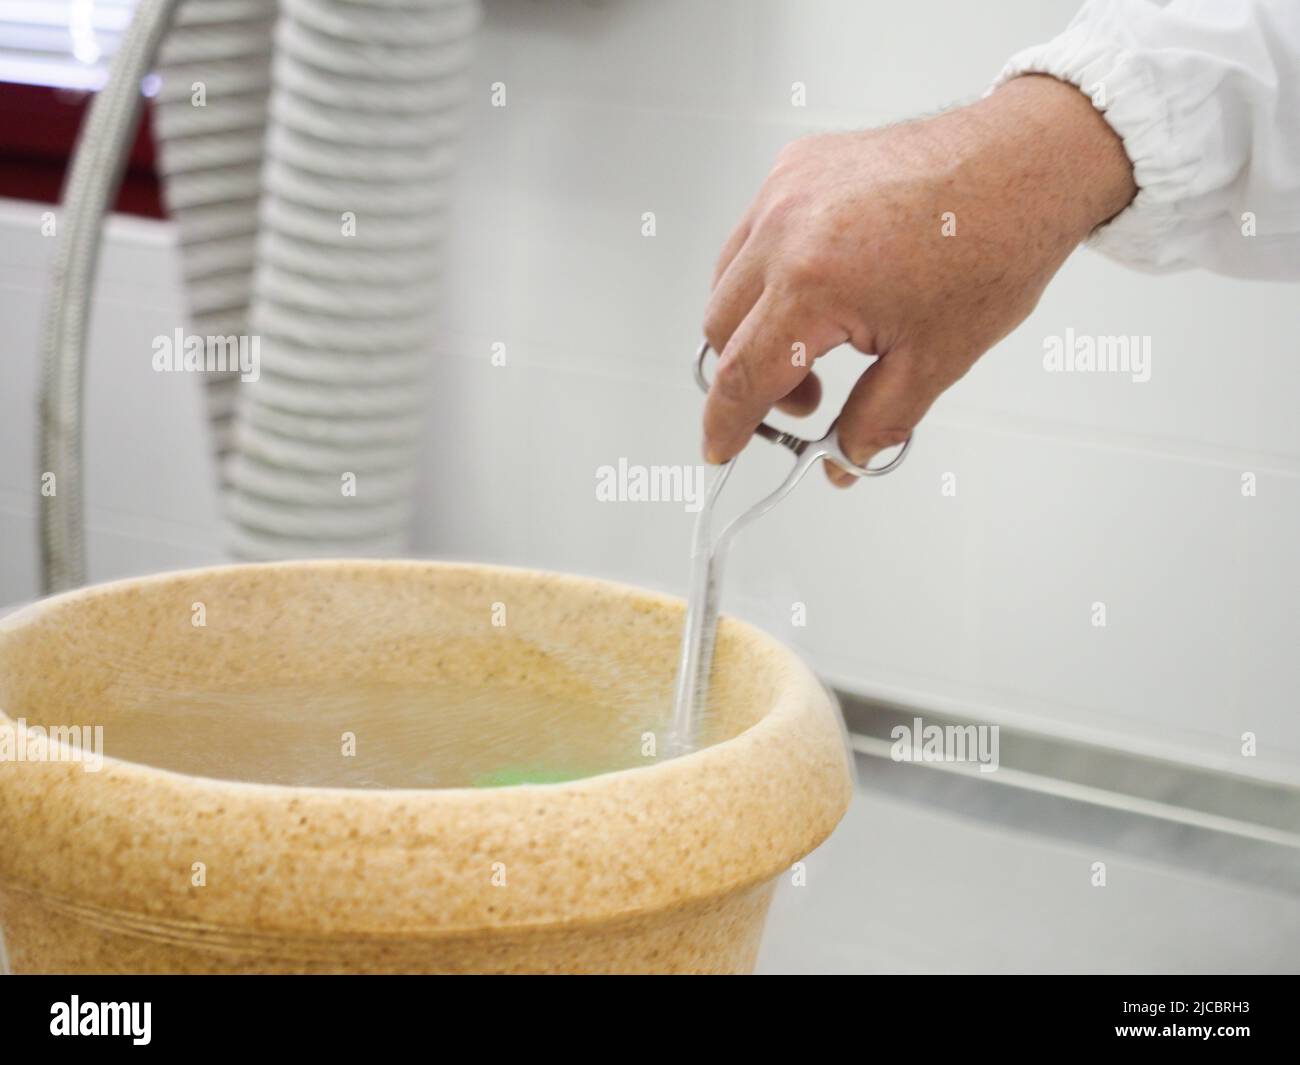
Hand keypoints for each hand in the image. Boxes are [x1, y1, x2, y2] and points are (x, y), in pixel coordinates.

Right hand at [701, 75, 1136, 483]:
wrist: (1026, 163)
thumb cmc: (994, 245)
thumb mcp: (935, 361)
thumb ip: (875, 422)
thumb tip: (841, 460)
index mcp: (813, 282)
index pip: (741, 375)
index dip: (727, 424)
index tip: (723, 448)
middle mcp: (785, 229)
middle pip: (719, 330)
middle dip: (750, 379)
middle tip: (809, 399)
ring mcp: (784, 191)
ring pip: (726, 282)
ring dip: (753, 326)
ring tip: (819, 343)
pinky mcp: (796, 167)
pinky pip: (751, 235)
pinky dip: (768, 275)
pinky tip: (820, 287)